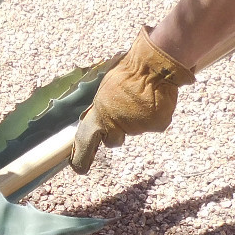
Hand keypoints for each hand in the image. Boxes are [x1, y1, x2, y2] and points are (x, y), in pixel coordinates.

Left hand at [70, 28, 195, 173]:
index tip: (78, 169)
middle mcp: (116, 125)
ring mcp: (137, 128)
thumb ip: (103, 109)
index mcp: (100, 114)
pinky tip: (156, 100)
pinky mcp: (155, 126)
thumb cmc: (128, 73)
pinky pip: (155, 124)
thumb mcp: (107, 91)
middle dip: (117, 132)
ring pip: (136, 129)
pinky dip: (155, 115)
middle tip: (125, 113)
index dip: (82, 155)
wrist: (153, 66)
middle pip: (113, 140)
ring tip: (142, 97)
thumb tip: (101, 120)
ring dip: (138, 118)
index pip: (85, 140)